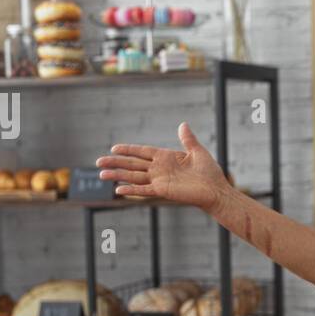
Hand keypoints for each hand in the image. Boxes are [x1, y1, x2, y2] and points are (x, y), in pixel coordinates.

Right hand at [96, 122, 229, 209]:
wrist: (216, 189)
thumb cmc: (209, 172)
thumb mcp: (198, 151)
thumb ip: (188, 139)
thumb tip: (183, 124)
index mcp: (166, 157)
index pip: (142, 152)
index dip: (128, 150)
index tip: (114, 148)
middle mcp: (159, 169)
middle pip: (133, 164)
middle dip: (116, 162)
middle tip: (98, 162)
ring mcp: (159, 180)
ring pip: (133, 177)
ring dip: (117, 175)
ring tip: (101, 174)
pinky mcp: (163, 190)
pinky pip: (144, 190)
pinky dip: (131, 190)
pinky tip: (118, 190)